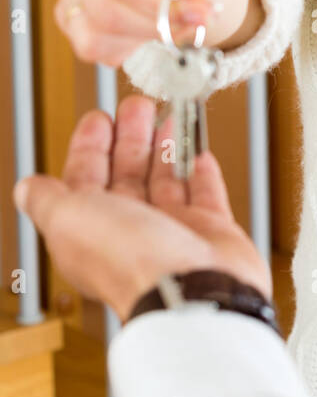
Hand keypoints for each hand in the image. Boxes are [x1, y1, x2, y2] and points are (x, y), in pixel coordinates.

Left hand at [13, 96, 271, 321]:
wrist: (192, 288)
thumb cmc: (132, 260)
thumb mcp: (69, 218)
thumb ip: (46, 200)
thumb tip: (27, 189)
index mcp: (92, 231)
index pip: (85, 181)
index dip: (90, 148)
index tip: (99, 120)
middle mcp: (131, 232)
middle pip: (128, 176)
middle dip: (130, 138)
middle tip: (138, 108)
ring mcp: (173, 232)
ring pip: (167, 181)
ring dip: (165, 147)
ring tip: (168, 118)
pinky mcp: (210, 232)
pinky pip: (206, 195)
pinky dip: (202, 172)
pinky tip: (198, 153)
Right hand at [53, 0, 246, 66]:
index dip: (158, 1)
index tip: (200, 12)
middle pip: (107, 8)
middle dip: (160, 22)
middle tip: (201, 19)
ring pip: (99, 32)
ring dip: (149, 34)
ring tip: (180, 16)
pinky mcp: (70, 16)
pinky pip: (94, 47)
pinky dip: (130, 45)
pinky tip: (152, 23)